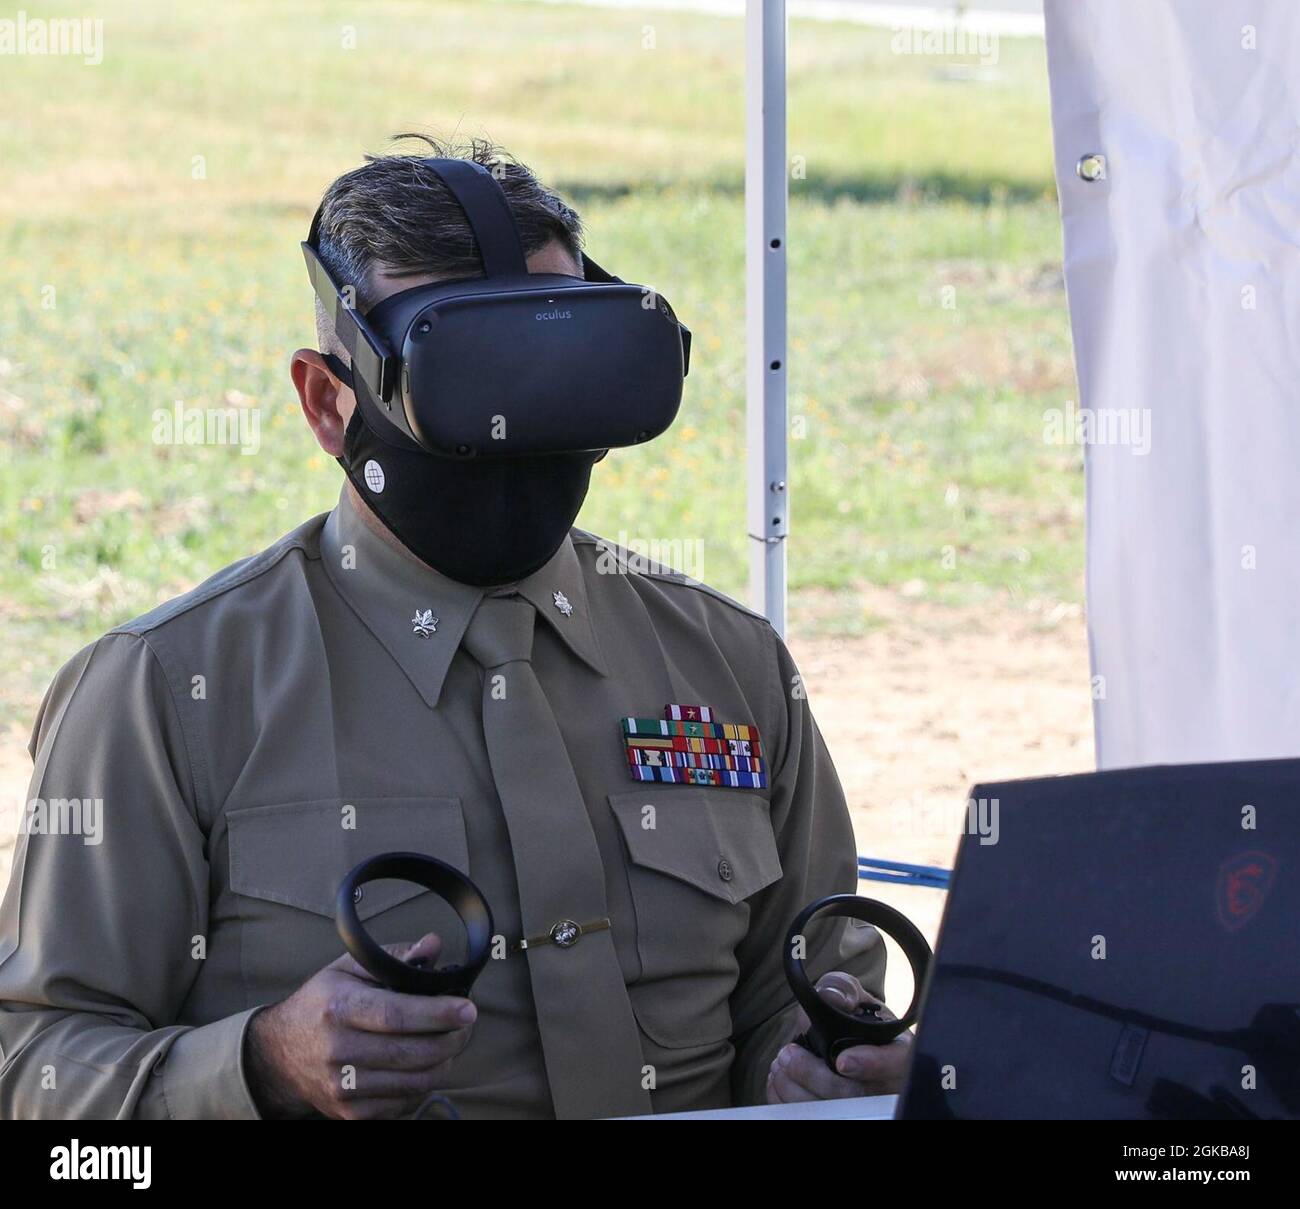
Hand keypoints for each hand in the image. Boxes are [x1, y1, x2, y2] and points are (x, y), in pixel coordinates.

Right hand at [244, 933, 475, 1119]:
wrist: (279, 1053)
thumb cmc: (321, 1002)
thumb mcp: (349, 968)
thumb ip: (395, 956)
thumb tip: (434, 945)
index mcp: (339, 1008)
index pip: (396, 1015)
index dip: (437, 1013)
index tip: (468, 1009)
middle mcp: (338, 1051)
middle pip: (410, 1053)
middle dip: (451, 1039)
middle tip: (467, 1024)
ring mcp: (342, 1087)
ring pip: (412, 1082)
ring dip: (444, 1062)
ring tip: (452, 1042)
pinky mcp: (349, 1113)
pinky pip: (401, 1103)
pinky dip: (422, 1085)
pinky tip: (425, 1065)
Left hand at [766, 971, 911, 1103]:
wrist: (842, 1039)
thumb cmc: (851, 1016)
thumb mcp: (851, 994)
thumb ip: (842, 989)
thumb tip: (836, 998)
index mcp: (896, 1049)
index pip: (896, 1062)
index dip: (872, 1064)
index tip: (843, 1061)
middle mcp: (886, 1083)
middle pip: (856, 1094)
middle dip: (815, 1076)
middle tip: (787, 1055)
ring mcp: (864, 1104)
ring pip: (834, 1111)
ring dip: (797, 1090)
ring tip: (780, 1065)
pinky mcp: (840, 1113)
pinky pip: (815, 1117)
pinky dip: (789, 1102)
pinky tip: (779, 1081)